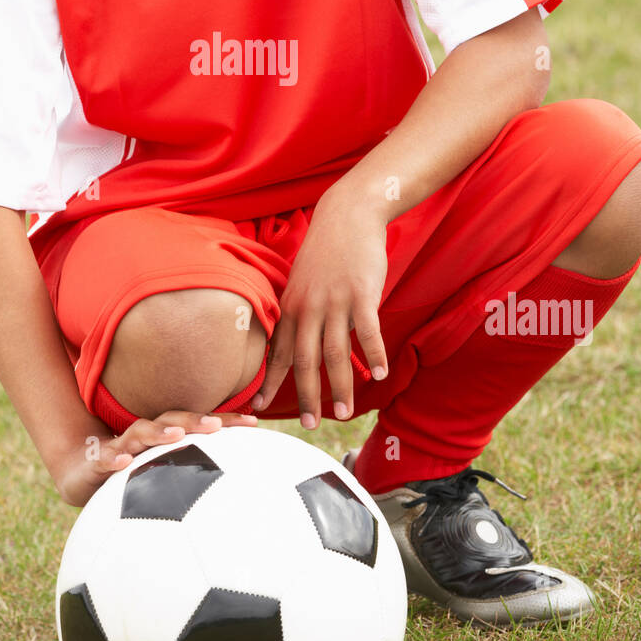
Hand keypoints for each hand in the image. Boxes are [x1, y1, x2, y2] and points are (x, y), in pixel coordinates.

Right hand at [54, 409, 258, 505]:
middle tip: (217, 426)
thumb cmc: (130, 470)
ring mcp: (121, 446)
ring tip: (176, 435)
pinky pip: (105, 460)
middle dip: (196, 421)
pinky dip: (112, 459)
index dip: (226, 420)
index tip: (255, 423)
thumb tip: (242, 484)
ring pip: (140, 433)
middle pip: (173, 421)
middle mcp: (146, 436)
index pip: (199, 424)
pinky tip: (122, 463)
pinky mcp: (97, 462)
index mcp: (166, 436)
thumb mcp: (164, 471)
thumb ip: (196, 472)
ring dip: (158, 433)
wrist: (80, 469)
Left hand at [251, 185, 389, 429]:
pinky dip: (374, 355)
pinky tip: (380, 375)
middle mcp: (309, 308)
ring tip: (346, 414)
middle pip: (305, 361)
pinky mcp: (362, 294)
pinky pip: (368, 332)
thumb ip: (299, 313)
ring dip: (341, 387)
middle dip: (307, 396)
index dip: (270, 382)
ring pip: (336, 354)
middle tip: (309, 425)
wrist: (346, 215)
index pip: (279, 353)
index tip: (260, 409)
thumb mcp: (300, 281)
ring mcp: (336, 301)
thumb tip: (299, 345)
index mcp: (292, 307)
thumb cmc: (325, 252)